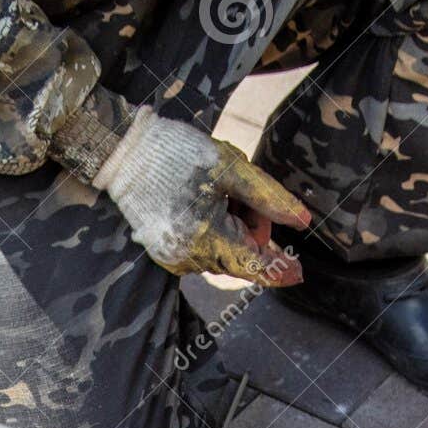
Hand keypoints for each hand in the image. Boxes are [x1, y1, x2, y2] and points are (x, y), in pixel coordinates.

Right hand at [95, 109, 309, 284]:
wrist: (125, 154)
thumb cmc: (179, 155)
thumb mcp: (230, 169)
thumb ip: (269, 198)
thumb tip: (302, 221)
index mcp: (208, 238)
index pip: (254, 266)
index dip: (279, 269)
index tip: (300, 272)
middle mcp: (190, 258)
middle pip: (241, 257)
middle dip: (251, 229)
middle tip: (238, 193)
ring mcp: (175, 259)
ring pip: (223, 253)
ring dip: (231, 227)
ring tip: (214, 192)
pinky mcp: (165, 254)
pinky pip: (203, 251)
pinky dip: (212, 231)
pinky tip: (201, 204)